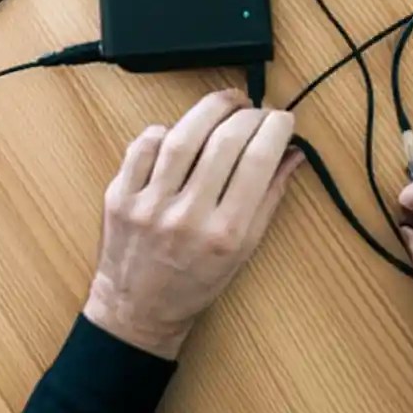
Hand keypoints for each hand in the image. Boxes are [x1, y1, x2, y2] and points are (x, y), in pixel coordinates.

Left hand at [83, 90, 303, 358]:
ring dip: (211, 108)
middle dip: (249, 114)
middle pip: (224, 141)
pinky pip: (143, 146)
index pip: (258, 161)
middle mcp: (187, 216)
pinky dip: (165, 130)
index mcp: (225, 233)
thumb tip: (292, 153)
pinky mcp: (119, 196)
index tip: (283, 118)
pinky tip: (182, 131)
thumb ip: (269, 198)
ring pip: (183, 136)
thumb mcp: (244, 249)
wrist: (138, 310)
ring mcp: (149, 205)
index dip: (276, 128)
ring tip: (228, 102)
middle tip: (258, 110)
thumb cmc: (197, 282)